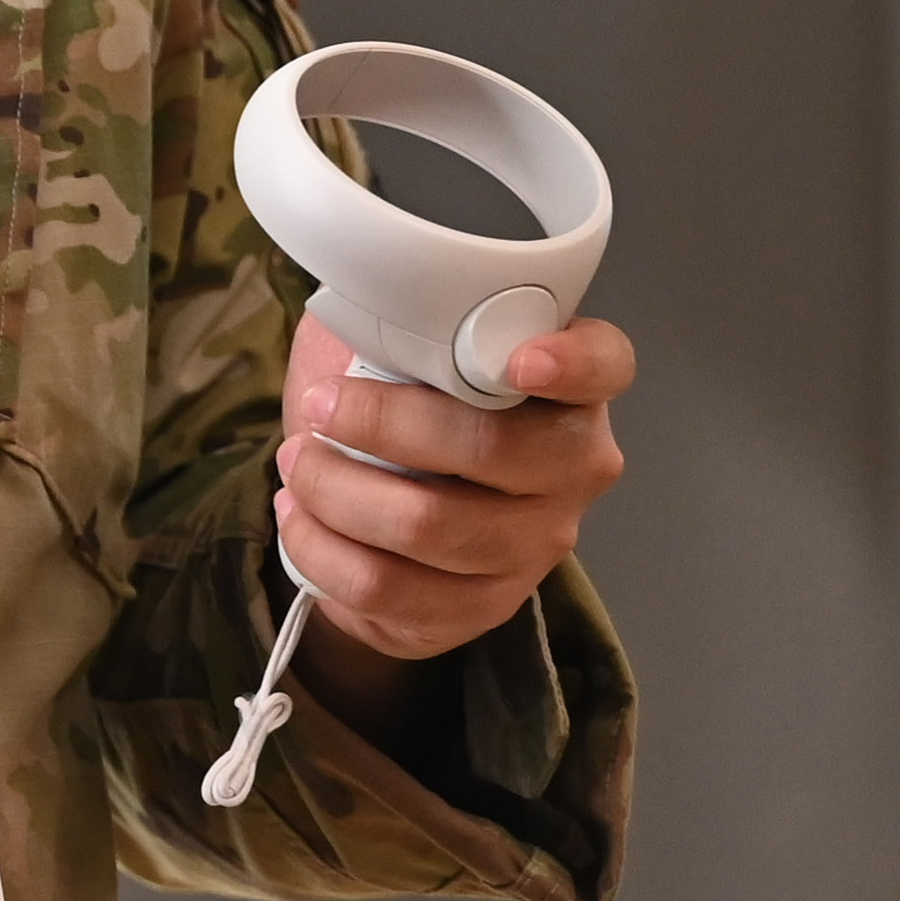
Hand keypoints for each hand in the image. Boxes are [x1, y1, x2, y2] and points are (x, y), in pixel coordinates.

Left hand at [277, 308, 631, 713]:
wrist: (380, 521)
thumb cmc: (395, 407)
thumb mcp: (395, 343)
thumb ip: (402, 319)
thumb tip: (362, 294)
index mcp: (566, 388)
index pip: (604, 365)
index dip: (571, 363)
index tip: (519, 362)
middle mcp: (571, 467)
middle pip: (490, 450)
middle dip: (381, 424)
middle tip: (317, 407)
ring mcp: (534, 544)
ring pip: (429, 525)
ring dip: (335, 489)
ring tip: (296, 462)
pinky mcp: (483, 606)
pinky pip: (388, 586)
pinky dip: (321, 546)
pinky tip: (299, 515)